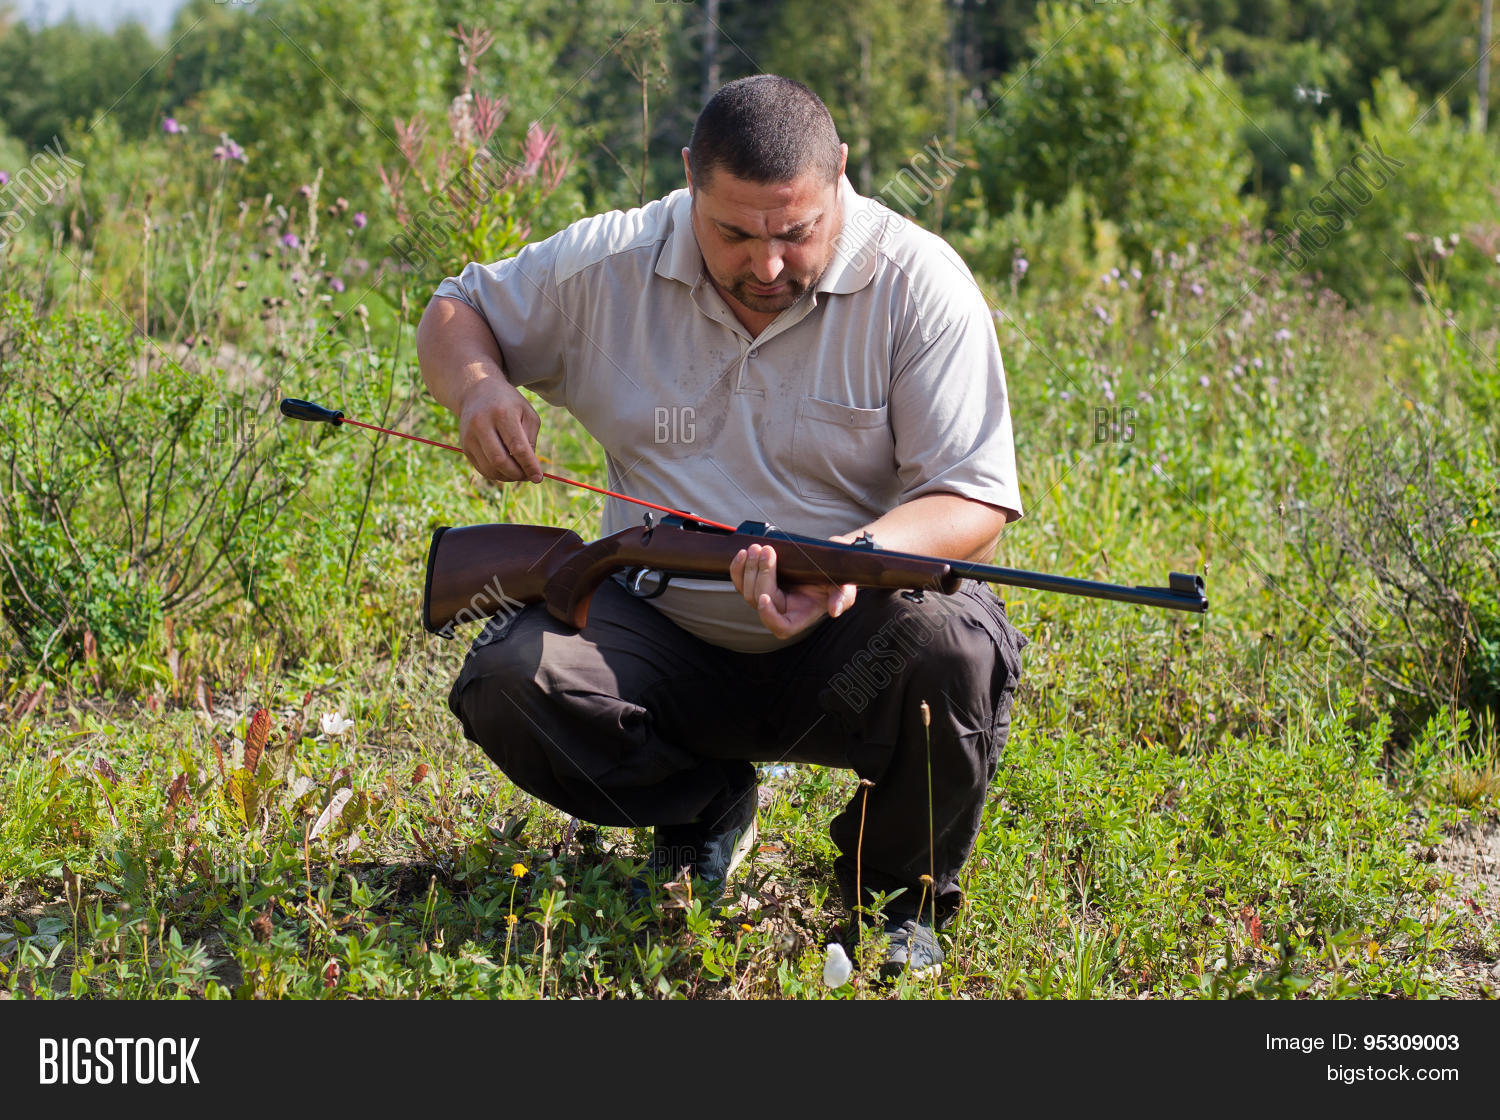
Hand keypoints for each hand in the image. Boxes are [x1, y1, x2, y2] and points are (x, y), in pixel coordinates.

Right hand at [456, 377, 542, 482]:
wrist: (476, 392)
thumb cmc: (508, 404)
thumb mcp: (527, 413)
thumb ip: (531, 439)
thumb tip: (530, 467)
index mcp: (502, 413)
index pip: (517, 447)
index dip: (529, 465)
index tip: (538, 477)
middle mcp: (481, 424)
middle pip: (500, 460)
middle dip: (517, 474)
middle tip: (528, 476)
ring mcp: (470, 436)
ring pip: (490, 468)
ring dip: (507, 477)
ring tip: (518, 473)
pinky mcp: (464, 445)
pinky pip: (482, 468)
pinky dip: (497, 474)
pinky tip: (506, 470)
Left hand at [730, 543, 857, 639]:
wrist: (830, 560)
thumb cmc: (839, 577)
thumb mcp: (847, 586)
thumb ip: (843, 598)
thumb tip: (835, 610)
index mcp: (801, 615)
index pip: (781, 627)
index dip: (770, 617)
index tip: (767, 597)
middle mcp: (782, 609)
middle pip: (760, 600)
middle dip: (761, 575)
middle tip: (767, 551)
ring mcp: (769, 596)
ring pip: (747, 590)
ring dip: (748, 569)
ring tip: (757, 548)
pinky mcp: (760, 582)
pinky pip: (741, 580)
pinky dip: (738, 568)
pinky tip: (743, 553)